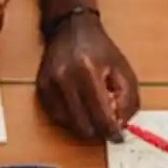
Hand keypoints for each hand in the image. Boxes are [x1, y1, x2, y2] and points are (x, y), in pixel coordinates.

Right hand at [36, 13, 139, 142]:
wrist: (71, 29)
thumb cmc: (100, 49)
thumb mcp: (122, 68)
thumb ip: (127, 98)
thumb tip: (121, 125)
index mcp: (89, 71)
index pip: (101, 115)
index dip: (111, 131)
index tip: (117, 137)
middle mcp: (66, 79)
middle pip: (83, 125)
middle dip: (97, 131)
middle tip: (106, 126)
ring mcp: (50, 85)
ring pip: (69, 125)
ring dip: (84, 124)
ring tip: (93, 111)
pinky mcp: (41, 89)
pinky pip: (57, 117)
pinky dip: (71, 118)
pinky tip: (79, 107)